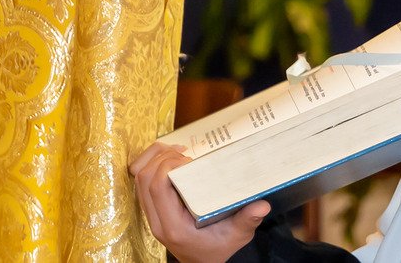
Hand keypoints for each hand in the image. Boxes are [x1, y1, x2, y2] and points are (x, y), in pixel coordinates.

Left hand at [131, 142, 269, 262]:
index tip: (187, 159)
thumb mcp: (236, 236)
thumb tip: (263, 205)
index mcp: (173, 227)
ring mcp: (150, 216)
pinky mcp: (149, 210)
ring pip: (137, 178)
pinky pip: (140, 183)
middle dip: (160, 157)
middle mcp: (156, 221)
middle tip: (183, 152)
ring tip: (174, 151)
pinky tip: (168, 160)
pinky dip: (150, 166)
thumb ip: (247, 220)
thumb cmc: (218, 248)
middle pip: (143, 179)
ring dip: (152, 159)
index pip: (158, 188)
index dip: (167, 166)